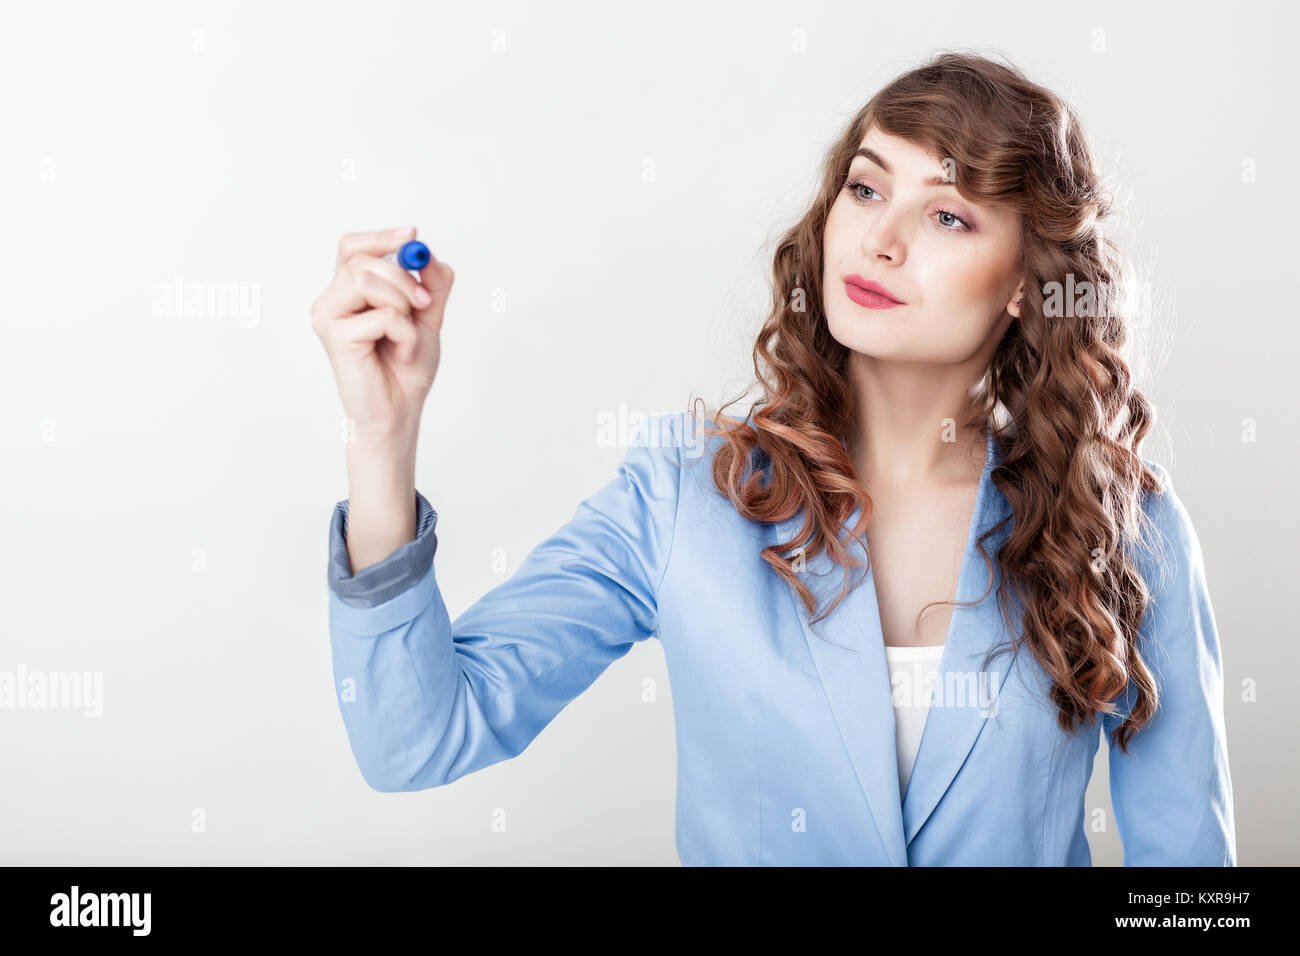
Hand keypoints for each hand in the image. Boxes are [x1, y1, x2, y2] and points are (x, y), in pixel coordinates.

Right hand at [311, 225, 454, 441]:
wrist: (400, 410)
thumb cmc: (406, 367)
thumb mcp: (427, 318)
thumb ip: (432, 285)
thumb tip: (427, 254)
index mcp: (349, 292)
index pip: (353, 248)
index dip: (380, 237)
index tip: (412, 235)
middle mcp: (332, 300)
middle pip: (364, 260)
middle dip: (405, 280)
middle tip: (425, 305)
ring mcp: (328, 317)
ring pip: (367, 281)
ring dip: (403, 306)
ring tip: (409, 337)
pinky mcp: (334, 336)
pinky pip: (381, 315)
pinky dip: (404, 333)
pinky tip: (402, 352)